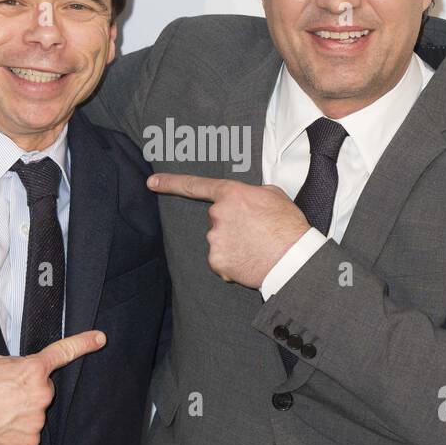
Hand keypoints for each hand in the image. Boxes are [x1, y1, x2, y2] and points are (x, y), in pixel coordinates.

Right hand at [0, 330, 106, 444]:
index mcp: (33, 369)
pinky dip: (17, 432)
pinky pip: (29, 434)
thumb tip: (21, 372)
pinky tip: (2, 428)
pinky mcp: (32, 440)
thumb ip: (16, 365)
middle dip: (29, 391)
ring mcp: (39, 418)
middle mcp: (42, 393)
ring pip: (36, 413)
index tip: (100, 338)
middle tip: (5, 395)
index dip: (83, 343)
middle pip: (44, 389)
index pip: (63, 352)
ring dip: (22, 412)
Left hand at [146, 173, 309, 287]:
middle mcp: (217, 215)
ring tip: (257, 246)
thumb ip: (251, 193)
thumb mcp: (274, 195)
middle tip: (256, 231)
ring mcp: (215, 240)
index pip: (195, 185)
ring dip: (233, 243)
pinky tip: (250, 260)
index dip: (170, 183)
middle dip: (231, 224)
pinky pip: (221, 260)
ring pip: (218, 240)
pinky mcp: (217, 262)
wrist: (294, 260)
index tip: (152, 182)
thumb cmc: (288, 226)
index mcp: (231, 194)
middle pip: (217, 218)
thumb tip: (245, 199)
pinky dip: (233, 261)